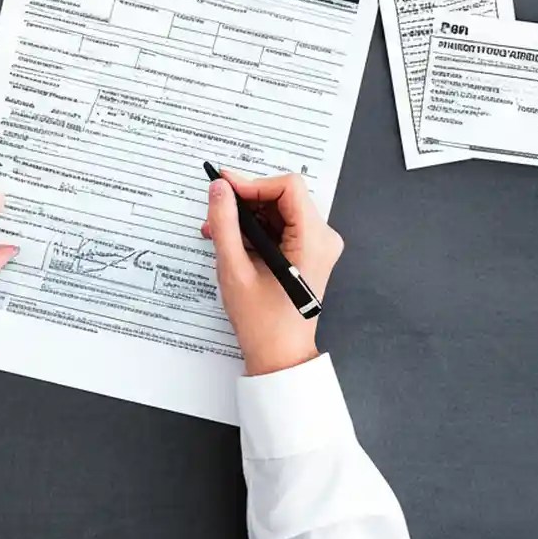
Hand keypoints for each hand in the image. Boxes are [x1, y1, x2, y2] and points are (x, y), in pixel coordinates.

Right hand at [201, 172, 343, 375]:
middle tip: (215, 210)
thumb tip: (218, 189)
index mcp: (313, 240)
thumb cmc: (262, 321)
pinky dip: (256, 229)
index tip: (224, 189)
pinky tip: (232, 241)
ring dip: (247, 216)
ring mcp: (318, 245)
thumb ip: (225, 224)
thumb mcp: (234, 269)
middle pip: (283, 197)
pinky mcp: (308, 252)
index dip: (253, 183)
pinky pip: (281, 226)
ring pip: (279, 210)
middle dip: (246, 201)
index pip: (287, 187)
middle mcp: (323, 238)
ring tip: (217, 230)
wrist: (280, 355)